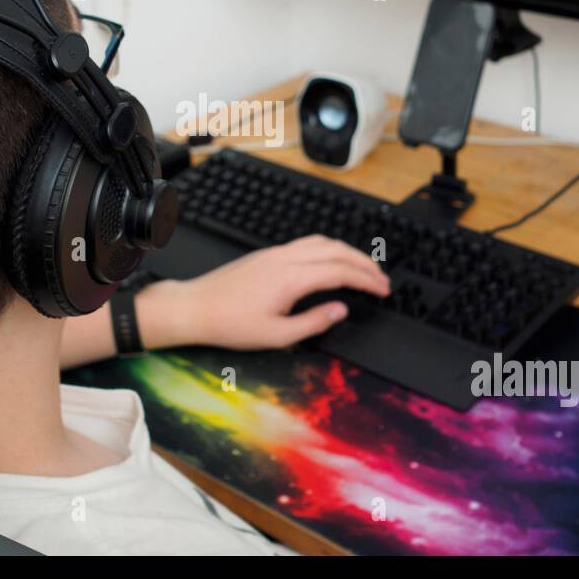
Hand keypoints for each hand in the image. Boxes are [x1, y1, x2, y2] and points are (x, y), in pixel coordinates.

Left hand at [137, 235, 390, 350]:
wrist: (195, 308)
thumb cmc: (230, 324)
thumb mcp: (277, 336)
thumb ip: (314, 322)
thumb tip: (340, 310)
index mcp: (291, 278)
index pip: (341, 272)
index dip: (367, 280)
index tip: (383, 290)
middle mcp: (285, 259)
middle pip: (336, 250)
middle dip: (364, 263)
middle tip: (382, 279)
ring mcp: (275, 253)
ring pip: (322, 242)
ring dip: (347, 252)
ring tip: (364, 268)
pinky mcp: (267, 254)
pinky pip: (307, 243)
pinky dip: (329, 248)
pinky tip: (332, 260)